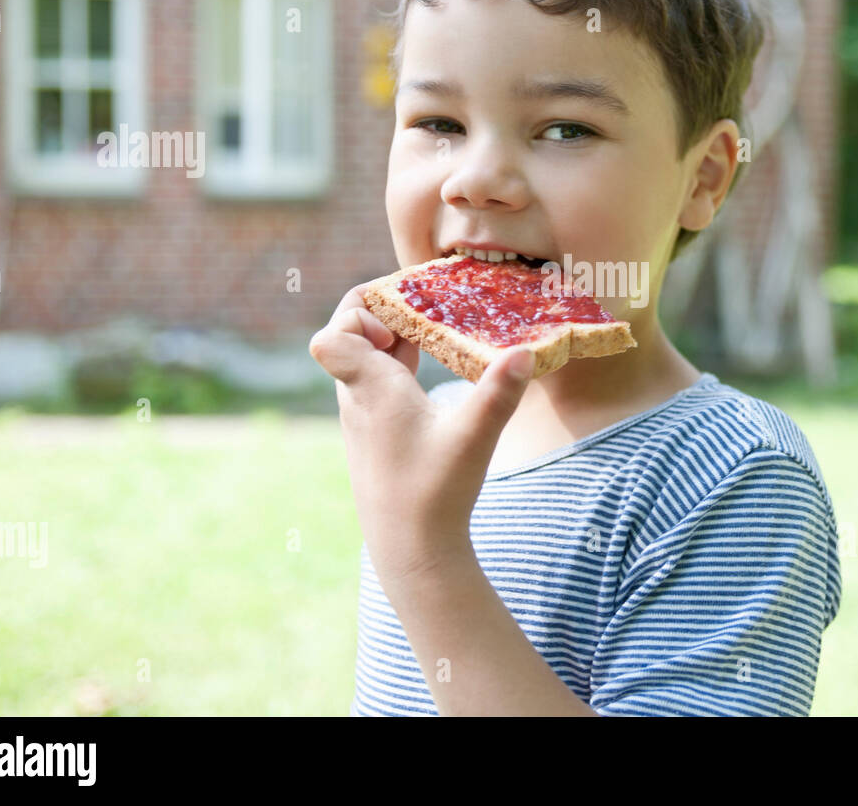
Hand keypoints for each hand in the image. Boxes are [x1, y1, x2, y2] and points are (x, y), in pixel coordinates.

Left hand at [308, 282, 534, 578]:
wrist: (411, 548)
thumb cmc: (436, 492)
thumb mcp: (475, 437)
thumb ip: (499, 393)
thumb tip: (526, 351)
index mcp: (371, 389)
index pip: (331, 335)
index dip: (360, 313)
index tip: (403, 321)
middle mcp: (356, 398)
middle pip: (343, 336)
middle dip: (380, 313)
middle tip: (423, 310)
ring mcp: (361, 415)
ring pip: (358, 358)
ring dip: (388, 338)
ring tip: (429, 330)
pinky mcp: (374, 432)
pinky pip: (372, 380)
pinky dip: (393, 363)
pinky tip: (424, 368)